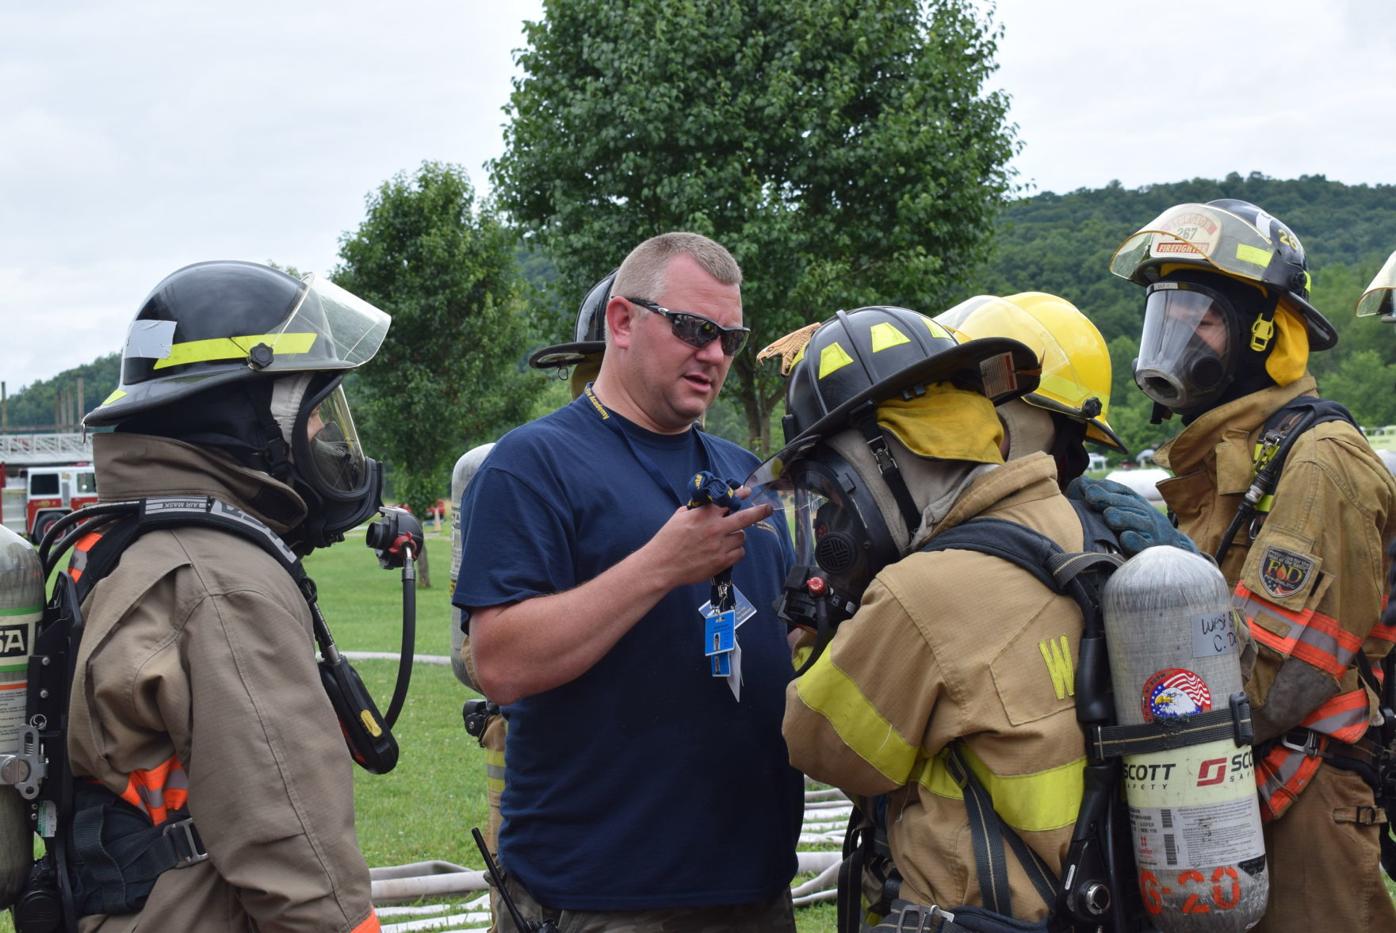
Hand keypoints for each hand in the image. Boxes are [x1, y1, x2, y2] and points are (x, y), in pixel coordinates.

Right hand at [646, 500, 774, 587]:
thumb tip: (706, 506)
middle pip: (746, 517)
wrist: (662, 565)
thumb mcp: (679, 517)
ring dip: (736, 536)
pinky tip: (726, 551)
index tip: (747, 491)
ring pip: (741, 537)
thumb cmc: (667, 540)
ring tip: (725, 539)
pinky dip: (735, 551)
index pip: (728, 500)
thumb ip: (696, 510)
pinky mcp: (722, 561)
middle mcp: (716, 528)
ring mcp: (720, 545)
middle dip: (760, 511)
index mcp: (705, 514)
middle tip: (768, 508)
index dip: (740, 494)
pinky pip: (739, 553)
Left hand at [1066, 476, 1197, 556]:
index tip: (1087, 488)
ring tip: (1108, 515)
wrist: (1170, 553)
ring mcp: (1151, 532)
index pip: (1121, 492)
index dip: (1105, 489)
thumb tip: (1081, 482)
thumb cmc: (1136, 529)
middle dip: (1109, 499)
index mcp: (1135, 503)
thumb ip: (1103, 498)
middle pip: (1127, 504)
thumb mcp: (1124, 510)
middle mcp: (1144, 514)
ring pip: (1138, 521)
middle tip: (1090, 496)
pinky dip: (1136, 542)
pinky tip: (1126, 538)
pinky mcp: (1152, 550)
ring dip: (1123, 518)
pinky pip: (1145, 545)